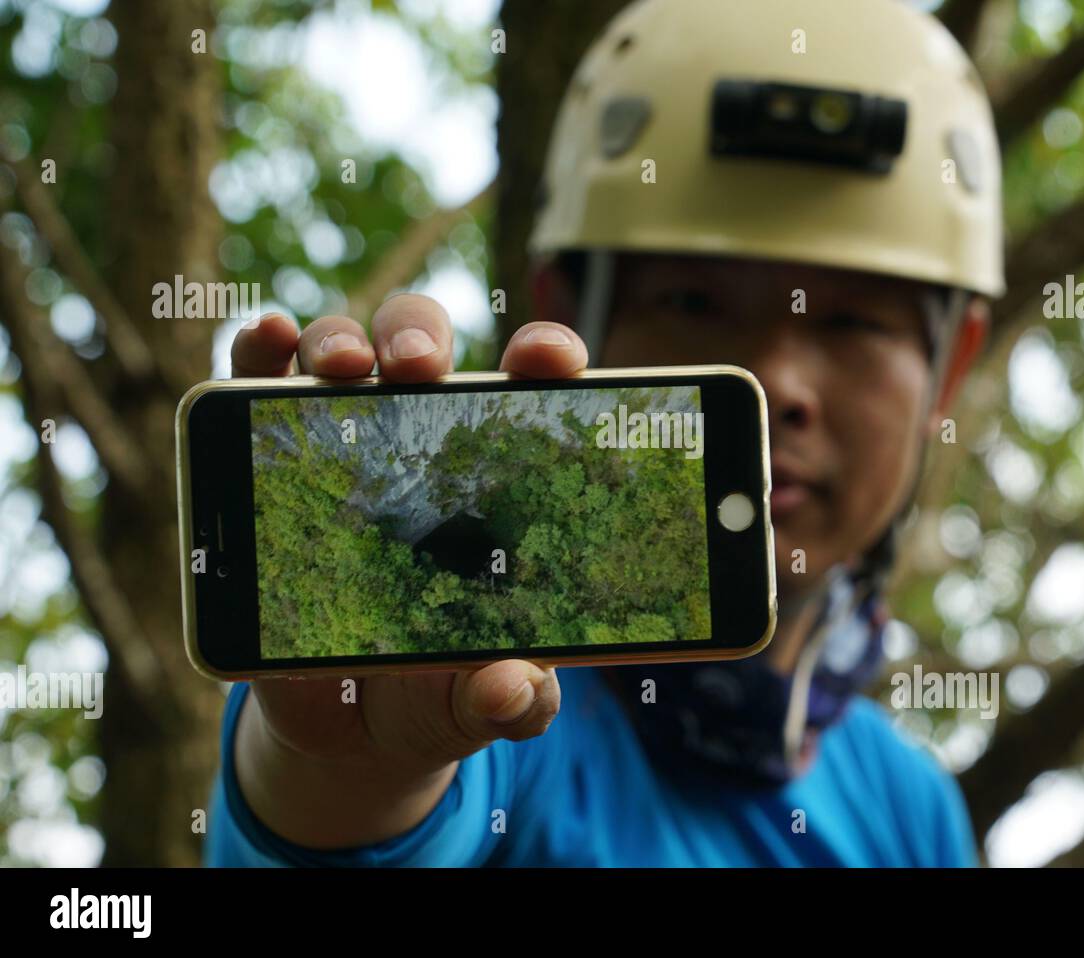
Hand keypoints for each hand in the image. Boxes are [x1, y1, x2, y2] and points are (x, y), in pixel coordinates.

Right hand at [228, 295, 587, 847]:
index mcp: (494, 475)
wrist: (348, 723)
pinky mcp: (268, 461)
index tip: (553, 360)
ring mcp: (339, 441)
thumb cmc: (439, 686)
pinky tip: (268, 339)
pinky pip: (253, 386)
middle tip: (421, 369)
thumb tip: (513, 687)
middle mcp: (416, 438)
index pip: (527, 389)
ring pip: (337, 348)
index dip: (545, 354)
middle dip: (420, 336)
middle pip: (420, 344)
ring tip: (343, 369)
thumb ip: (514, 697)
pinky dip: (256, 350)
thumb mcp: (483, 698)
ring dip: (338, 339)